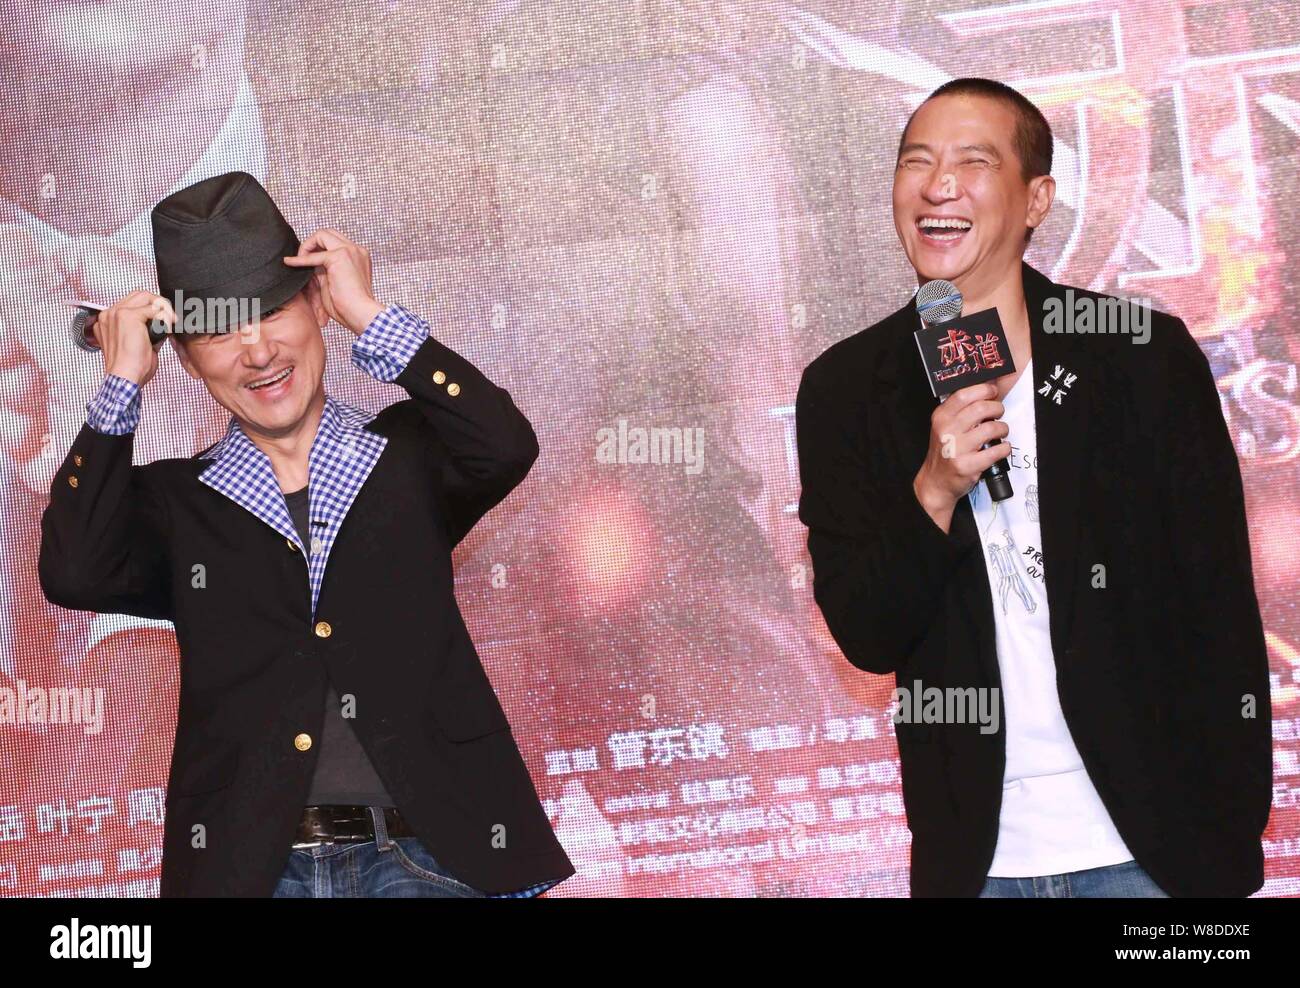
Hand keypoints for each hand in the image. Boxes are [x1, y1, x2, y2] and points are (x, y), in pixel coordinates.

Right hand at [98, 290, 172, 387]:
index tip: (165, 321)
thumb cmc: (131, 368)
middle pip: (140, 295)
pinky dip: (165, 317)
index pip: (132, 303)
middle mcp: (109, 314)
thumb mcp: (140, 346)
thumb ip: (149, 332)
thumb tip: (164, 326)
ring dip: (164, 308)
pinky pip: (153, 308)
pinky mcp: (127, 316)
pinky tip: (168, 328)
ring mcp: (116, 313)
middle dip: (160, 304)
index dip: (152, 308)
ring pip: (146, 297)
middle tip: (171, 319)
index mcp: (108, 321)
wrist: (125, 377)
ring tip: (171, 323)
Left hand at [283, 229, 383, 335]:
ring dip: (308, 246)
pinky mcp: (339, 257)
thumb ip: (325, 270)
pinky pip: (314, 254)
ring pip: (322, 234)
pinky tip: (290, 262)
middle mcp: (357, 250)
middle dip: (313, 243)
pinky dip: (300, 259)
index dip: (319, 250)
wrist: (361, 314)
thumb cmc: (351, 307)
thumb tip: (309, 264)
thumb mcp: (336, 283)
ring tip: (300, 260)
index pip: (336, 243)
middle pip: (329, 233)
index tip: (309, 264)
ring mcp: (350, 251)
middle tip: (303, 259)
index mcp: (359, 257)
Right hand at [912, 381, 1010, 531]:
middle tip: (999, 413)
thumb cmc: (945, 451)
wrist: (935, 481)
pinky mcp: (966, 466)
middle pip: (981, 408)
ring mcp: (956, 449)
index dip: (983, 390)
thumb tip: (987, 389)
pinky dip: (1004, 448)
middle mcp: (946, 431)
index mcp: (941, 417)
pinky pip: (996, 451)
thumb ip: (961, 410)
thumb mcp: (945, 426)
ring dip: (1003, 428)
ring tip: (1001, 431)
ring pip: (991, 429)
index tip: (993, 391)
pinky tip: (1002, 448)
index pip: (964, 394)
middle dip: (997, 408)